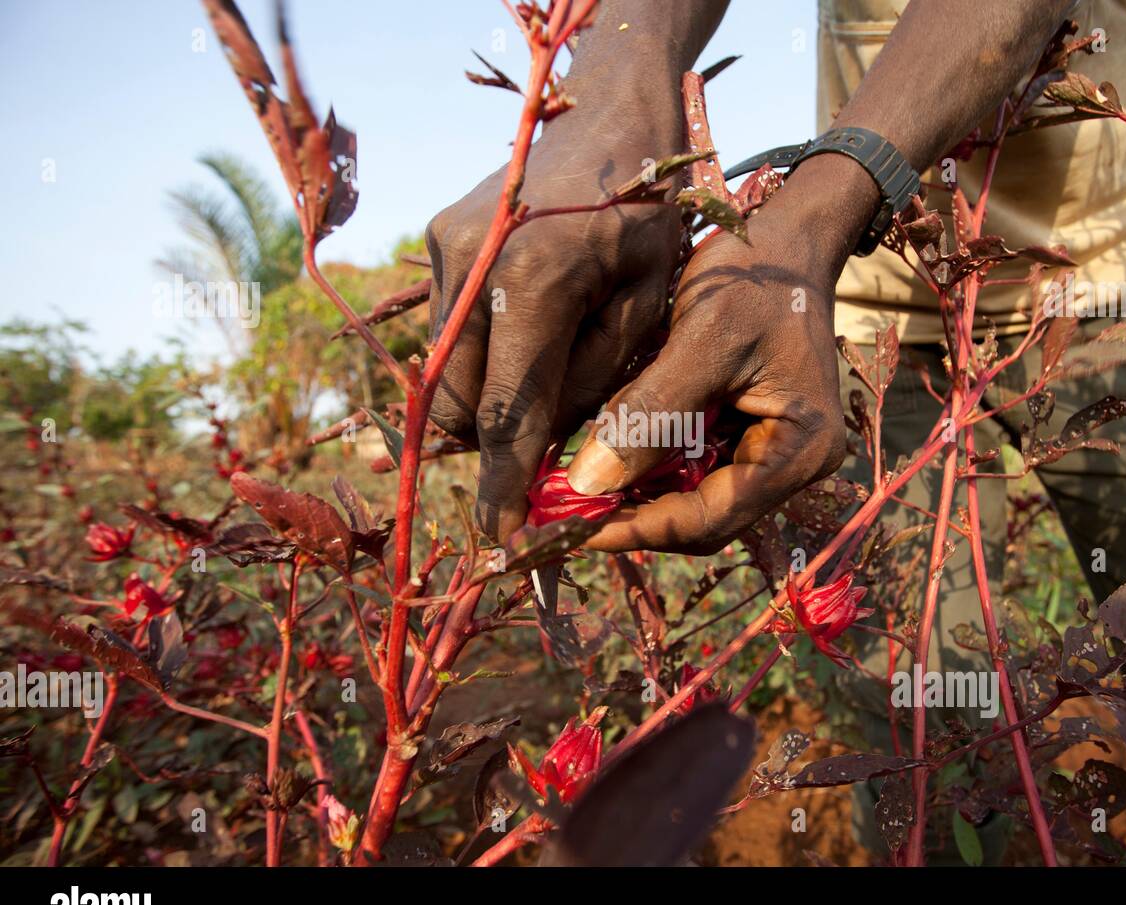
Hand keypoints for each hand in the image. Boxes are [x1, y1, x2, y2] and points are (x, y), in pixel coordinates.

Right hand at [424, 101, 681, 540]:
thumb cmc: (650, 208)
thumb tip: (554, 456)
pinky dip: (478, 365)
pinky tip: (524, 351)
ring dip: (481, 409)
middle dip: (490, 451)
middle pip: (456, 407)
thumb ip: (598, 384)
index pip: (505, 416)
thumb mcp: (651, 302)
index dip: (504, 485)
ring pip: (441, 376)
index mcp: (531, 282)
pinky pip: (447, 335)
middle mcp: (468, 267)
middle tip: (533, 479)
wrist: (610, 107)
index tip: (504, 539)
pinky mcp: (437, 240)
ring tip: (541, 402)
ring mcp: (442, 250)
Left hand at [568, 180, 856, 554]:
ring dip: (634, 497)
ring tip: (571, 488)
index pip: (710, 519)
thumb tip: (590, 485)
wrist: (789, 239)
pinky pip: (694, 472)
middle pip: (703, 522)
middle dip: (630, 518)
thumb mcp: (702, 338)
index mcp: (801, 449)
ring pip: (693, 503)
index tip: (569, 528)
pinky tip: (606, 455)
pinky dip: (649, 468)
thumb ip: (651, 412)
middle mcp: (796, 466)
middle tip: (559, 512)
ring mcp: (775, 456)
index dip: (636, 529)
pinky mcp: (750, 439)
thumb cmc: (753, 275)